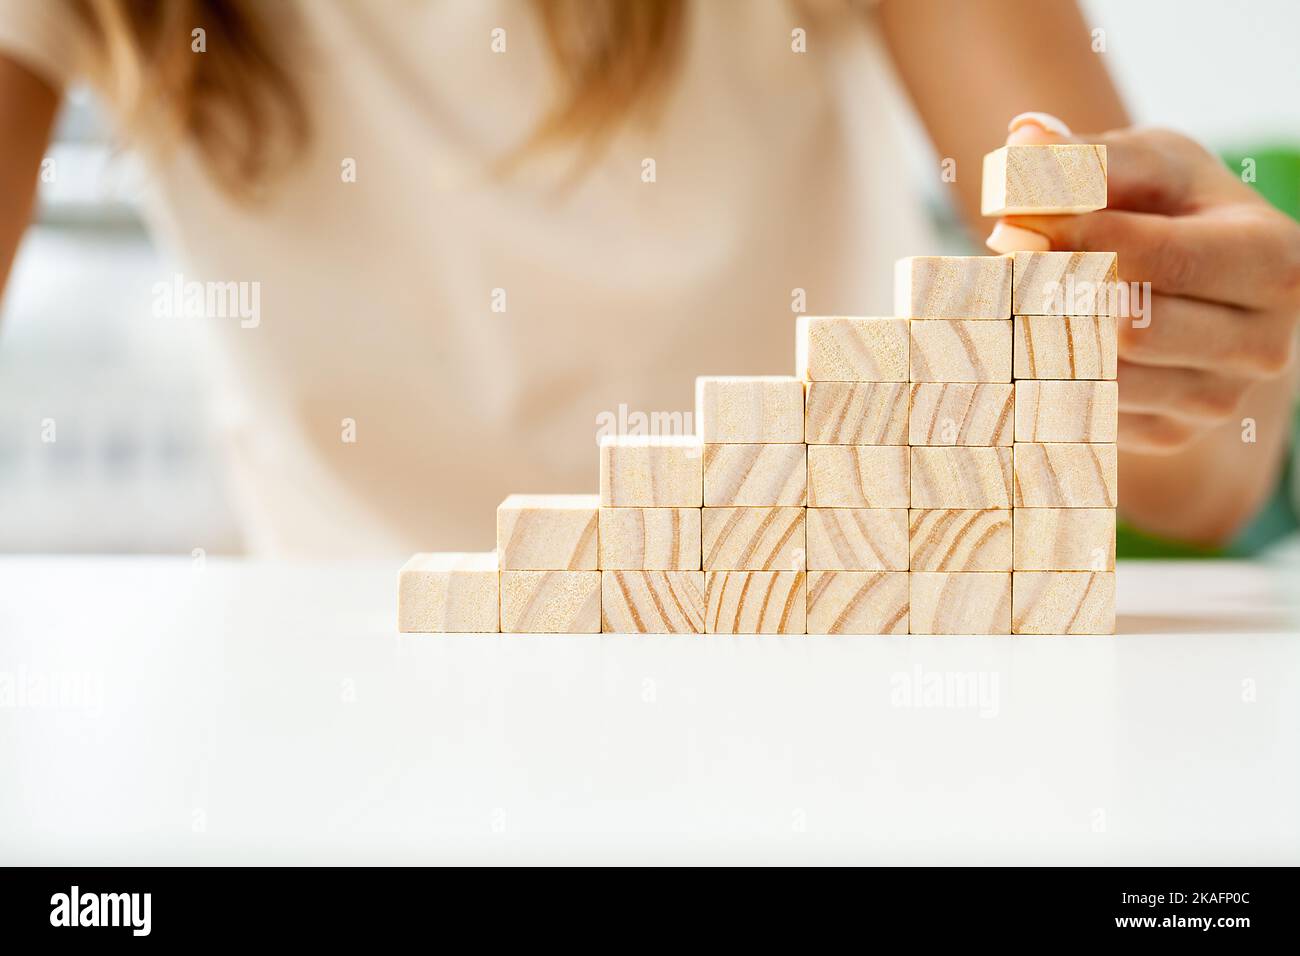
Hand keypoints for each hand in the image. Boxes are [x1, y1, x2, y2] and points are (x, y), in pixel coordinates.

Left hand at [986, 112, 1299, 454]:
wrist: (1194, 289)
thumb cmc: (1169, 211)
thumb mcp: (1146, 167)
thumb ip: (1089, 157)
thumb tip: (1024, 139)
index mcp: (1273, 262)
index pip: (1154, 257)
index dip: (1072, 239)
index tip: (1011, 224)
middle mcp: (1262, 344)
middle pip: (1129, 328)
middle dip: (1053, 294)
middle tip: (1002, 263)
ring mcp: (1219, 400)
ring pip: (1103, 380)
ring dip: (1038, 340)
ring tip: (1009, 296)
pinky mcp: (1172, 435)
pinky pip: (1090, 414)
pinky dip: (1044, 379)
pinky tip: (1027, 341)